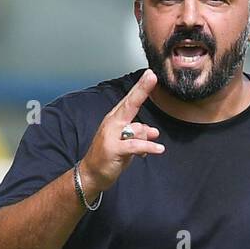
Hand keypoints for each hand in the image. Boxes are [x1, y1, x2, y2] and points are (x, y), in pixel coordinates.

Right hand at [79, 69, 164, 196]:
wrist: (91, 174)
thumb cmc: (108, 157)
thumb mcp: (127, 144)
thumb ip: (139, 135)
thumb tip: (154, 131)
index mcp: (115, 119)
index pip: (129, 101)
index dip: (140, 88)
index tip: (150, 74)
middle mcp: (112, 124)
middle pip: (130, 104)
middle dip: (141, 90)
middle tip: (152, 76)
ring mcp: (112, 136)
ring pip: (137, 129)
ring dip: (147, 139)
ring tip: (149, 148)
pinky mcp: (114, 149)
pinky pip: (136, 145)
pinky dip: (148, 147)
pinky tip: (158, 149)